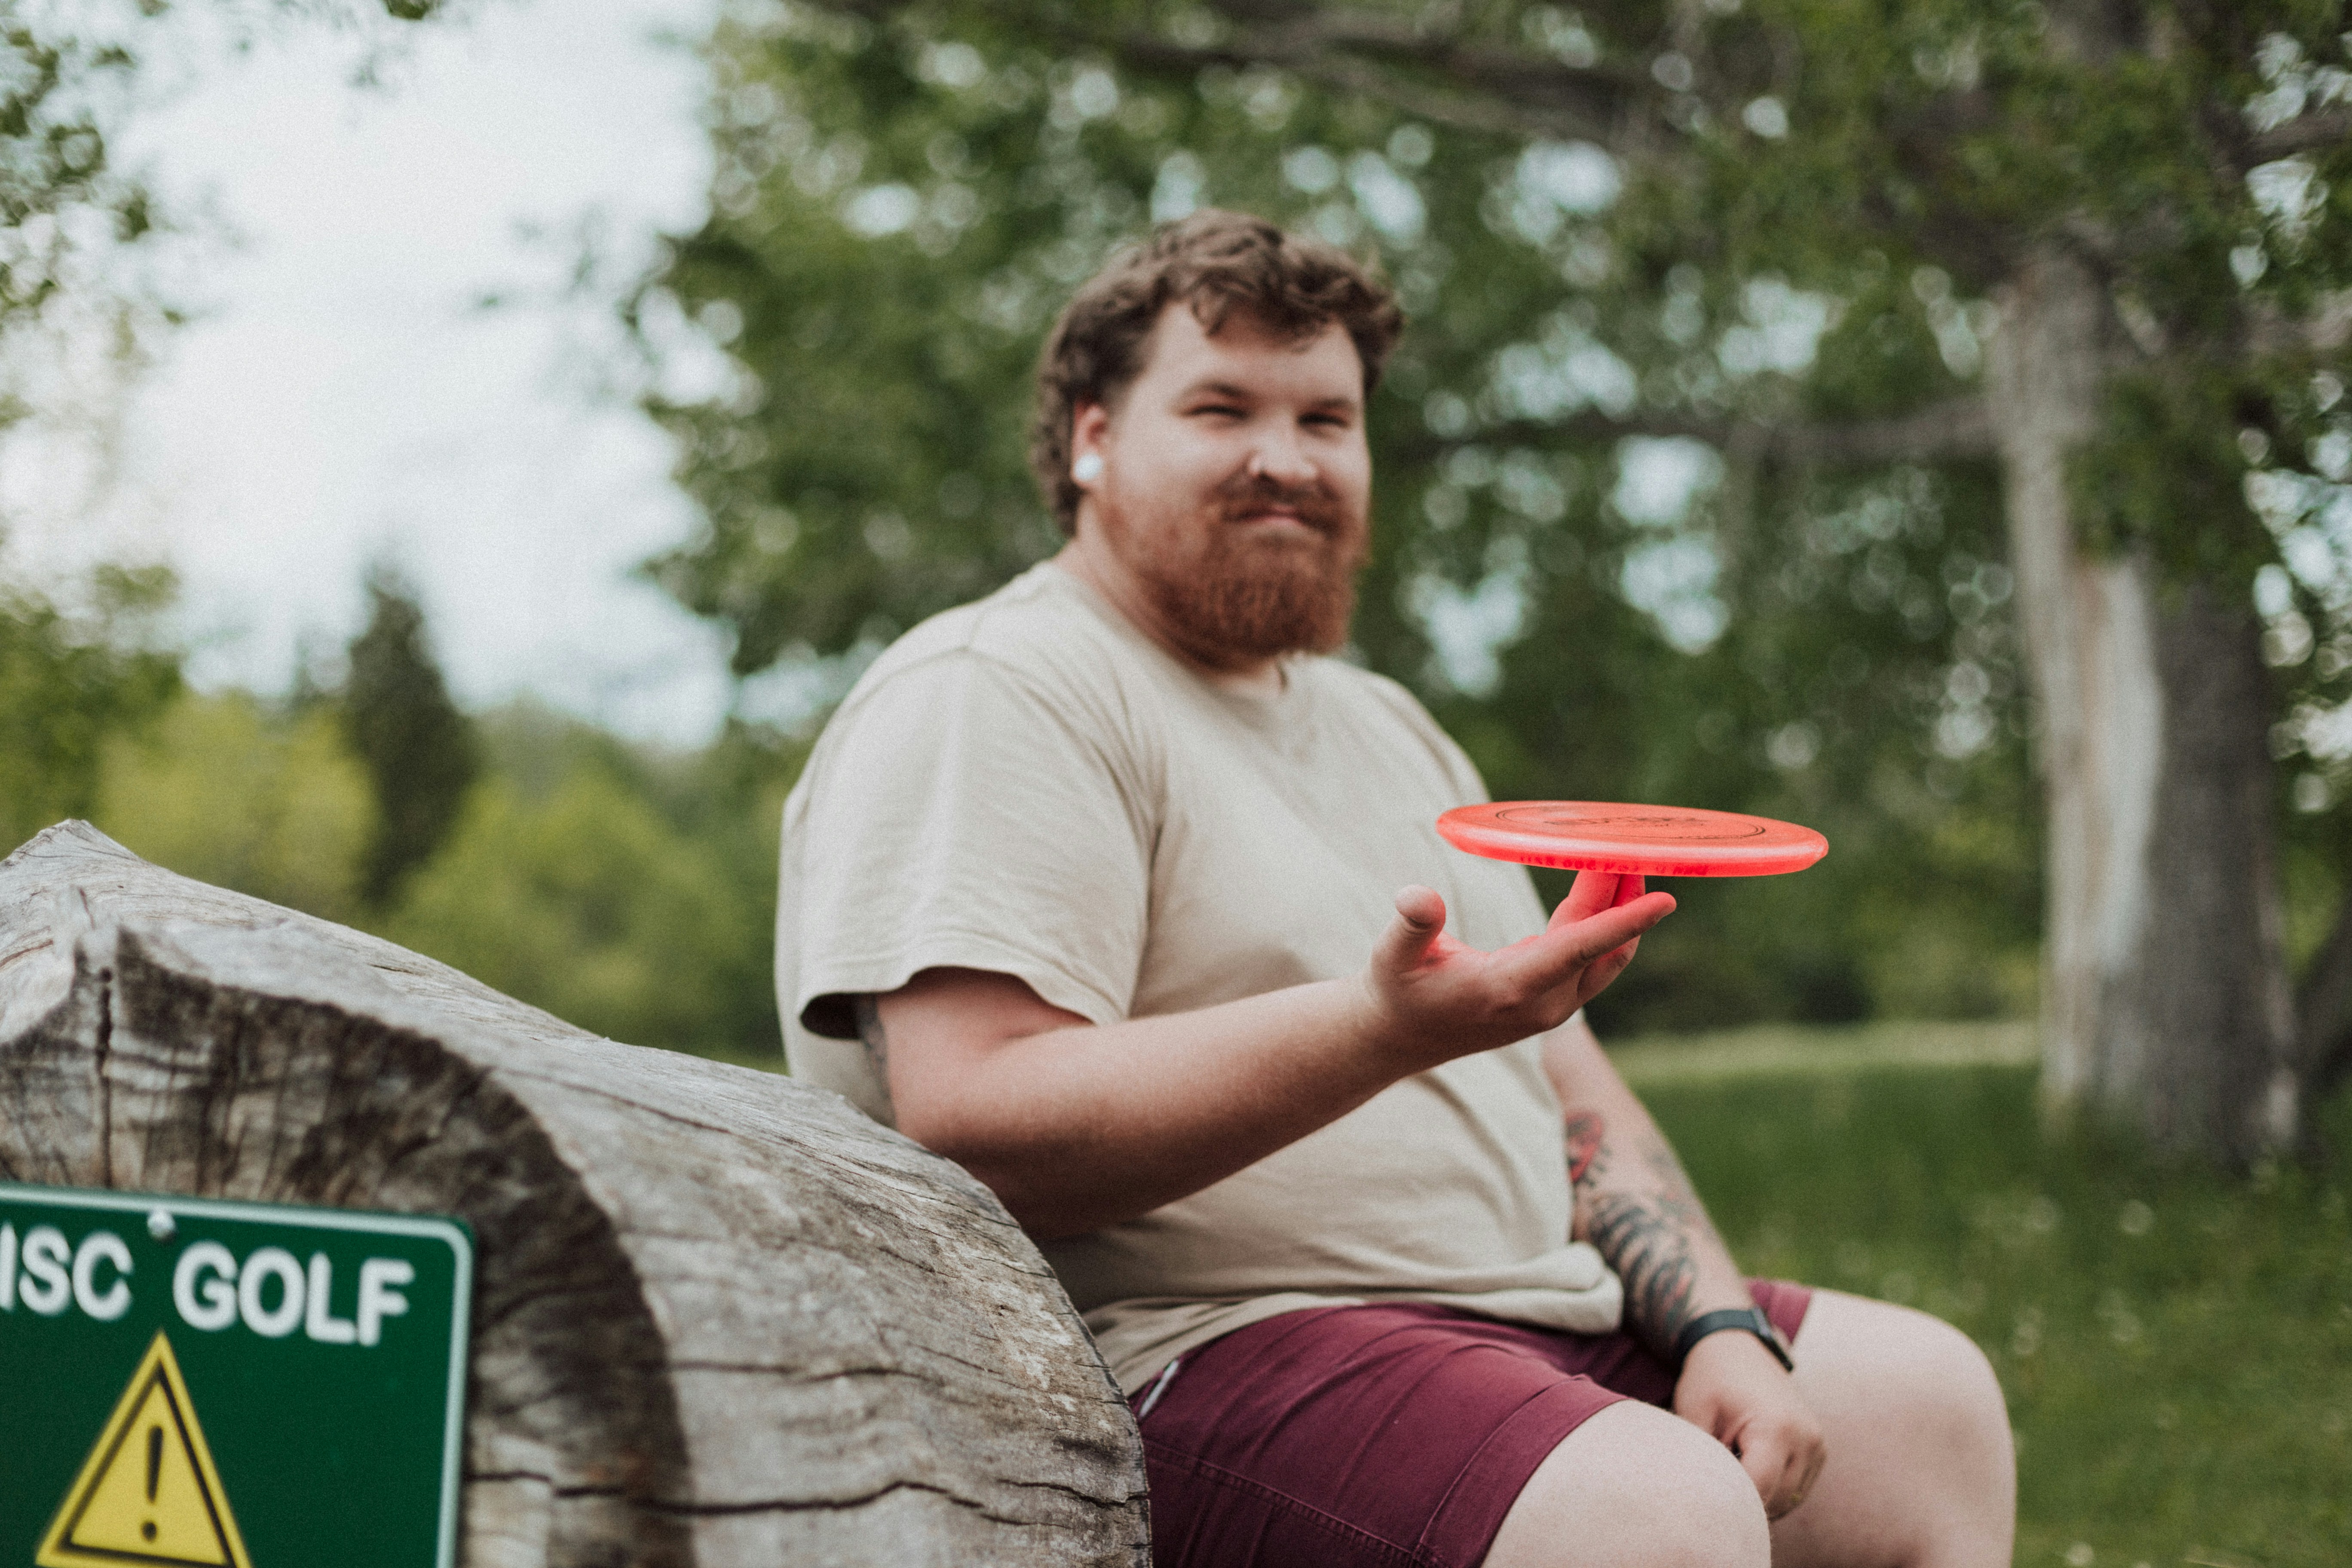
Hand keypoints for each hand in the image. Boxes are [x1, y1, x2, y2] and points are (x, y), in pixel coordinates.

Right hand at [1360, 872, 1673, 1070]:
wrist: (1399, 1038)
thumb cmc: (1397, 990)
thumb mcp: (1393, 955)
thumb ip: (1412, 925)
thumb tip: (1418, 896)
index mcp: (1510, 990)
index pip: (1579, 949)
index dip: (1623, 921)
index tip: (1668, 900)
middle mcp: (1543, 1004)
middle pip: (1602, 945)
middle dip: (1625, 895)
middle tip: (1635, 842)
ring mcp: (1552, 1007)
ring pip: (1605, 955)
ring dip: (1620, 908)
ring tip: (1624, 857)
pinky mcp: (1553, 1001)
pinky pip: (1593, 958)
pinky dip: (1605, 923)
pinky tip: (1601, 885)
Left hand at [1673, 1328, 1825, 1519]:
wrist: (1736, 1345)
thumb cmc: (1711, 1377)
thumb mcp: (1694, 1414)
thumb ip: (1702, 1461)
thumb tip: (1701, 1500)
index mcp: (1776, 1428)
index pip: (1758, 1490)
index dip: (1730, 1503)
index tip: (1705, 1501)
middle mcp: (1806, 1438)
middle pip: (1776, 1500)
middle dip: (1744, 1502)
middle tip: (1713, 1486)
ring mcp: (1816, 1444)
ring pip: (1789, 1499)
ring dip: (1760, 1498)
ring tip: (1730, 1472)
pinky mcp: (1818, 1448)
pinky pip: (1797, 1487)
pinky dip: (1774, 1489)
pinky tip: (1748, 1470)